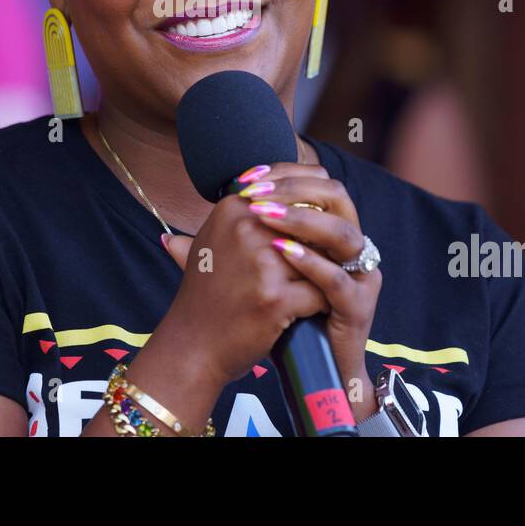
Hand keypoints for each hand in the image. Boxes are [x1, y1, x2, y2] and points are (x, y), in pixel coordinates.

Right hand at [159, 180, 328, 388]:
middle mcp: (247, 228)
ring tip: (328, 284)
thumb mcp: (212, 239)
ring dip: (327, 272)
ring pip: (320, 257)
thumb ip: (244, 210)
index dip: (315, 207)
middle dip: (324, 243)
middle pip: (312, 223)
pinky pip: (320, 293)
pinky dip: (322, 304)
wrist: (192, 345)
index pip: (296, 189)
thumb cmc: (206, 292)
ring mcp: (262, 263)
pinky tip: (317, 310)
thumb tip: (272, 180)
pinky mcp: (276, 298)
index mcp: (234, 207)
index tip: (320, 228)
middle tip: (332, 258)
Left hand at [235, 162, 382, 419]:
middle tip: (255, 190)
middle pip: (336, 198)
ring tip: (265, 214)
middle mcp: (351, 250)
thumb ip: (221, 261)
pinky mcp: (358, 307)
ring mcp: (360, 278)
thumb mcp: (248, 279)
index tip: (247, 176)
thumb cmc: (275, 323)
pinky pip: (337, 278)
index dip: (284, 176)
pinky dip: (310, 263)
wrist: (307, 374)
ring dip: (302, 219)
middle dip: (294, 189)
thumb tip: (168, 240)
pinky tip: (282, 253)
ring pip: (342, 232)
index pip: (317, 187)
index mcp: (329, 236)